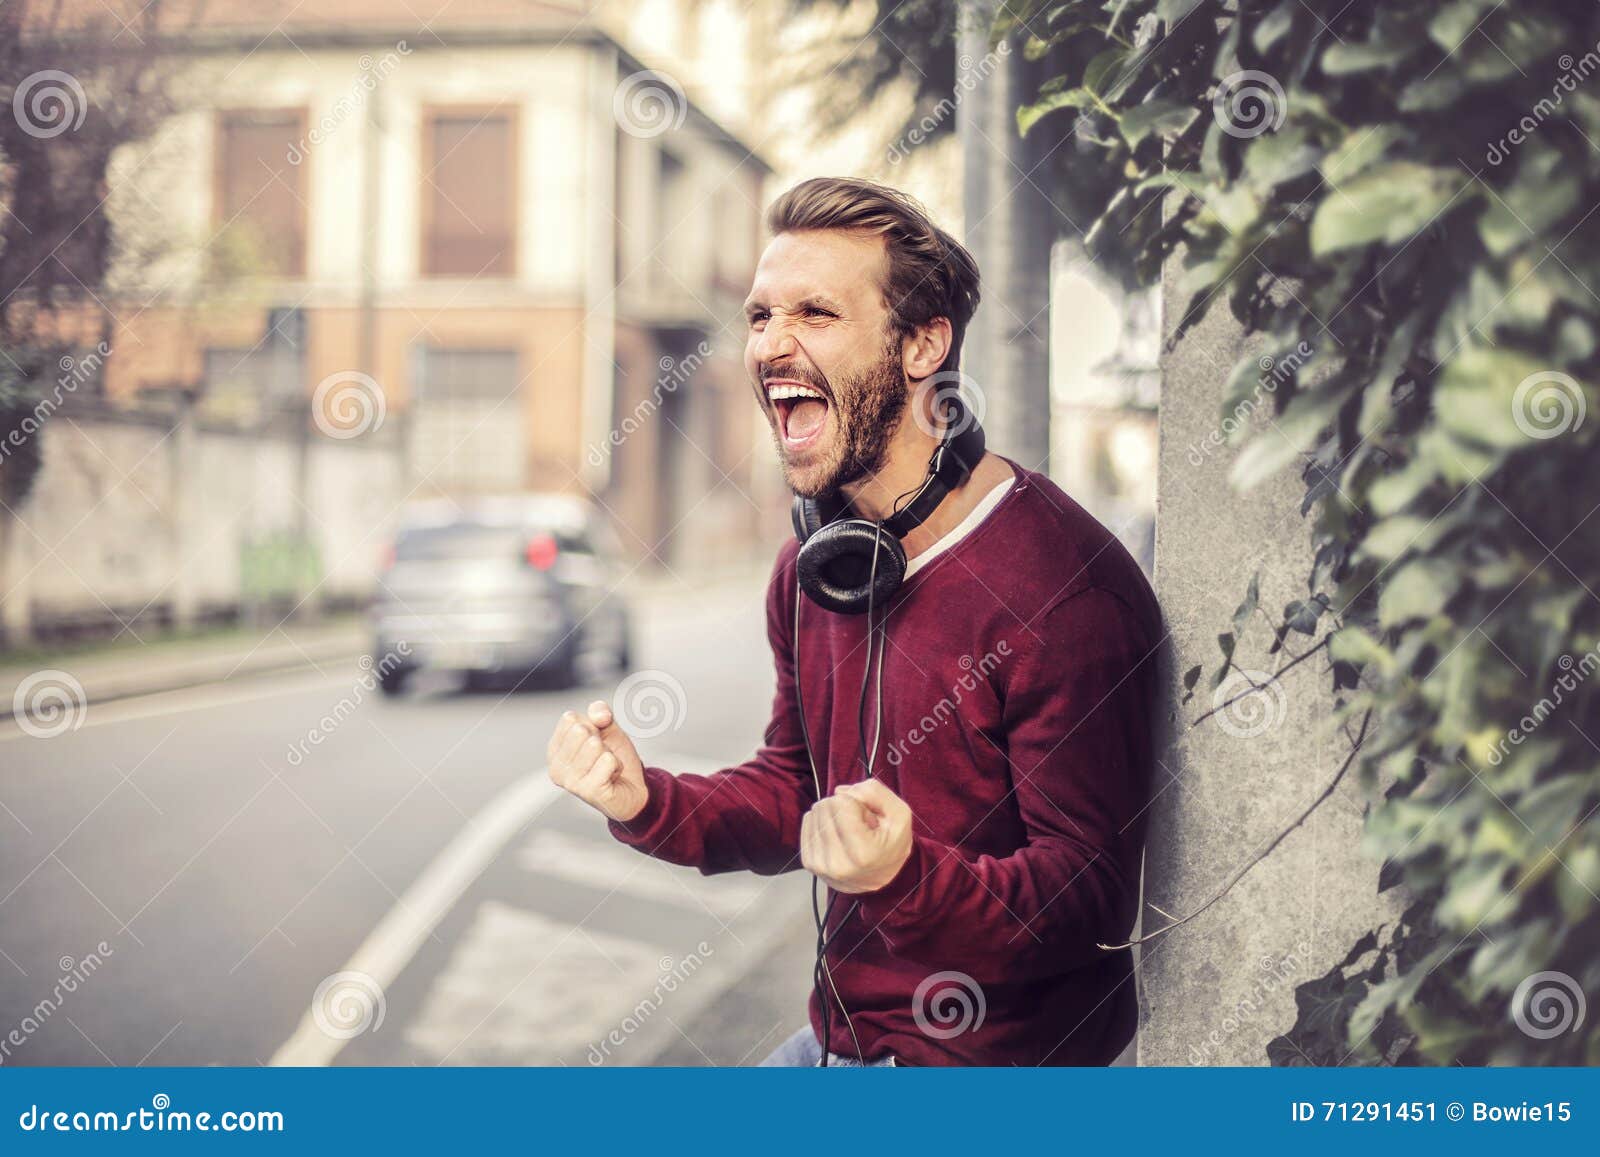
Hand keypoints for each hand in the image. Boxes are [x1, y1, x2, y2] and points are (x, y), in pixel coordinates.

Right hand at [547, 700, 648, 822]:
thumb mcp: (607, 730)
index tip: (596, 740)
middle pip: (581, 731)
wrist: (632, 789)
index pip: (570, 719)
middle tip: (602, 757)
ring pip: (595, 746)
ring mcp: (571, 782)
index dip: (590, 725)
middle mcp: (557, 768)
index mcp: (554, 750)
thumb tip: (599, 715)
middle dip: (600, 740)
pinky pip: (608, 760)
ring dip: (609, 754)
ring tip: (606, 767)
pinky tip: (612, 776)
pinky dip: (616, 765)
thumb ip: (599, 713)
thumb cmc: (613, 760)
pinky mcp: (589, 791)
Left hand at [800, 780, 913, 893]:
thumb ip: (876, 793)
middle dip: (842, 807)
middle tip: (858, 825)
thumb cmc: (891, 844)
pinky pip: (806, 824)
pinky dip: (820, 822)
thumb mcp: (900, 814)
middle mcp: (839, 864)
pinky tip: (835, 833)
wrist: (880, 877)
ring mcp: (821, 865)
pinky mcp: (810, 863)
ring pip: (814, 813)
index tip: (867, 818)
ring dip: (831, 815)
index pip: (842, 804)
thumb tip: (839, 792)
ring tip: (848, 832)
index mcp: (863, 853)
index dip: (857, 802)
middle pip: (826, 807)